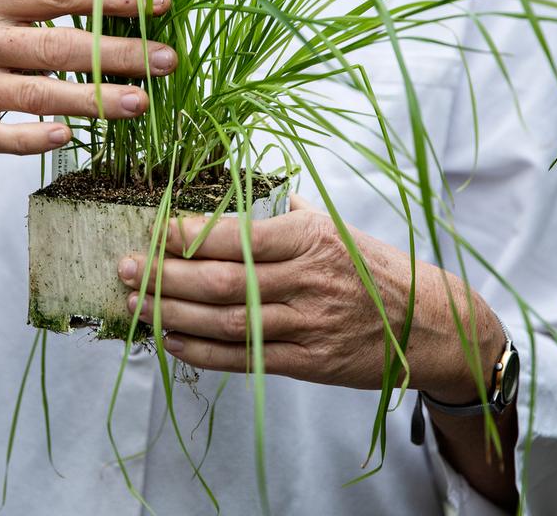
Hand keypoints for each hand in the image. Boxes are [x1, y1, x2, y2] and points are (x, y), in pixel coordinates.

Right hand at [0, 0, 175, 158]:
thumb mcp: (6, 16)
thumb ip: (55, 7)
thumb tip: (139, 6)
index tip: (161, 3)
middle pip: (57, 46)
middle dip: (118, 54)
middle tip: (166, 61)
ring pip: (39, 94)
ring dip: (95, 100)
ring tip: (141, 102)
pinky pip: (4, 137)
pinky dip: (36, 138)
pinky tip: (70, 136)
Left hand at [117, 195, 502, 402]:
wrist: (431, 326)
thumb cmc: (377, 269)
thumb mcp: (338, 228)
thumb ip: (286, 214)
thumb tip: (235, 193)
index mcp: (314, 238)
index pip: (240, 236)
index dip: (190, 236)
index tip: (153, 229)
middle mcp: (309, 282)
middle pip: (223, 282)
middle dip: (165, 275)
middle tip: (124, 267)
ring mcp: (308, 326)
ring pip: (227, 322)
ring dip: (172, 314)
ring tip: (134, 303)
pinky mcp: (309, 364)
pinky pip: (244, 358)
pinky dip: (201, 351)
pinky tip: (169, 339)